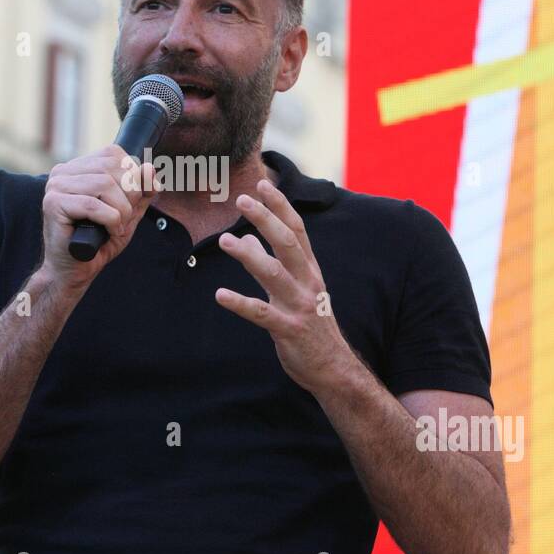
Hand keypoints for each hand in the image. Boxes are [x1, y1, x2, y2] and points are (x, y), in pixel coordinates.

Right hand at [38, 145, 156, 292]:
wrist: (74, 271)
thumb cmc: (98, 240)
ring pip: (104, 184)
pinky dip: (110, 220)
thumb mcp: (129, 211)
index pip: (114, 153)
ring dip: (121, 210)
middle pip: (112, 168)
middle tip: (124, 218)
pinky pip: (93, 205)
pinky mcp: (53, 204)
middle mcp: (63, 171)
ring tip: (117, 226)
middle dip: (130, 195)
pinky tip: (108, 232)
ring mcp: (55, 186)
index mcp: (78, 168)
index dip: (132, 176)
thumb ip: (142, 190)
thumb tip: (150, 168)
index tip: (131, 201)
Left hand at [215, 177, 350, 394]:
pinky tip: (220, 295)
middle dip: (265, 219)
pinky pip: (261, 314)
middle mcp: (307, 282)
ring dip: (248, 256)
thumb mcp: (298, 290)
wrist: (334, 368)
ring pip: (274, 273)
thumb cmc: (311, 326)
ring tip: (224, 241)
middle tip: (241, 200)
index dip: (280, 206)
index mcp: (310, 270)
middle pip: (287, 243)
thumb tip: (245, 241)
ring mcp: (299, 306)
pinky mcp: (289, 329)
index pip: (297, 229)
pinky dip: (240, 303)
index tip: (262, 185)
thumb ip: (274, 264)